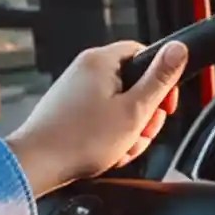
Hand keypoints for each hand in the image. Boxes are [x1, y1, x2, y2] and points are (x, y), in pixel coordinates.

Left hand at [6, 41, 188, 195]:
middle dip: (145, 113)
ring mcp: (76, 91)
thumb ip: (160, 79)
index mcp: (101, 61)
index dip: (162, 79)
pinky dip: (111, 135)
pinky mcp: (70, 110)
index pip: (144, 54)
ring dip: (130, 129)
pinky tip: (109, 152)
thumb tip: (178, 49)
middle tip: (143, 131)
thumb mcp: (134, 110)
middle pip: (134, 83)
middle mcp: (86, 70)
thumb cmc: (81, 140)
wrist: (36, 165)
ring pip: (120, 105)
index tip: (165, 103)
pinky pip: (103, 118)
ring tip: (123, 147)